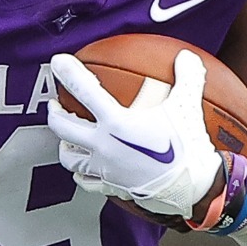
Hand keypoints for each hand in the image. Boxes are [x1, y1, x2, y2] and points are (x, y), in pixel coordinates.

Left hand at [45, 49, 222, 219]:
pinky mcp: (111, 185)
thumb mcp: (187, 107)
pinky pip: (86, 181)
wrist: (192, 188)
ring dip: (64, 144)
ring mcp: (104, 168)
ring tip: (65, 137)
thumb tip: (186, 57)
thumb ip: (187, 78)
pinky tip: (83, 170)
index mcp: (116, 122)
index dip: (68, 72)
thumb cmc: (187, 148)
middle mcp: (103, 145)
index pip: (84, 90)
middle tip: (55, 103)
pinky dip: (81, 173)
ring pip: (69, 156)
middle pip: (63, 126)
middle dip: (54, 112)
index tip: (58, 62)